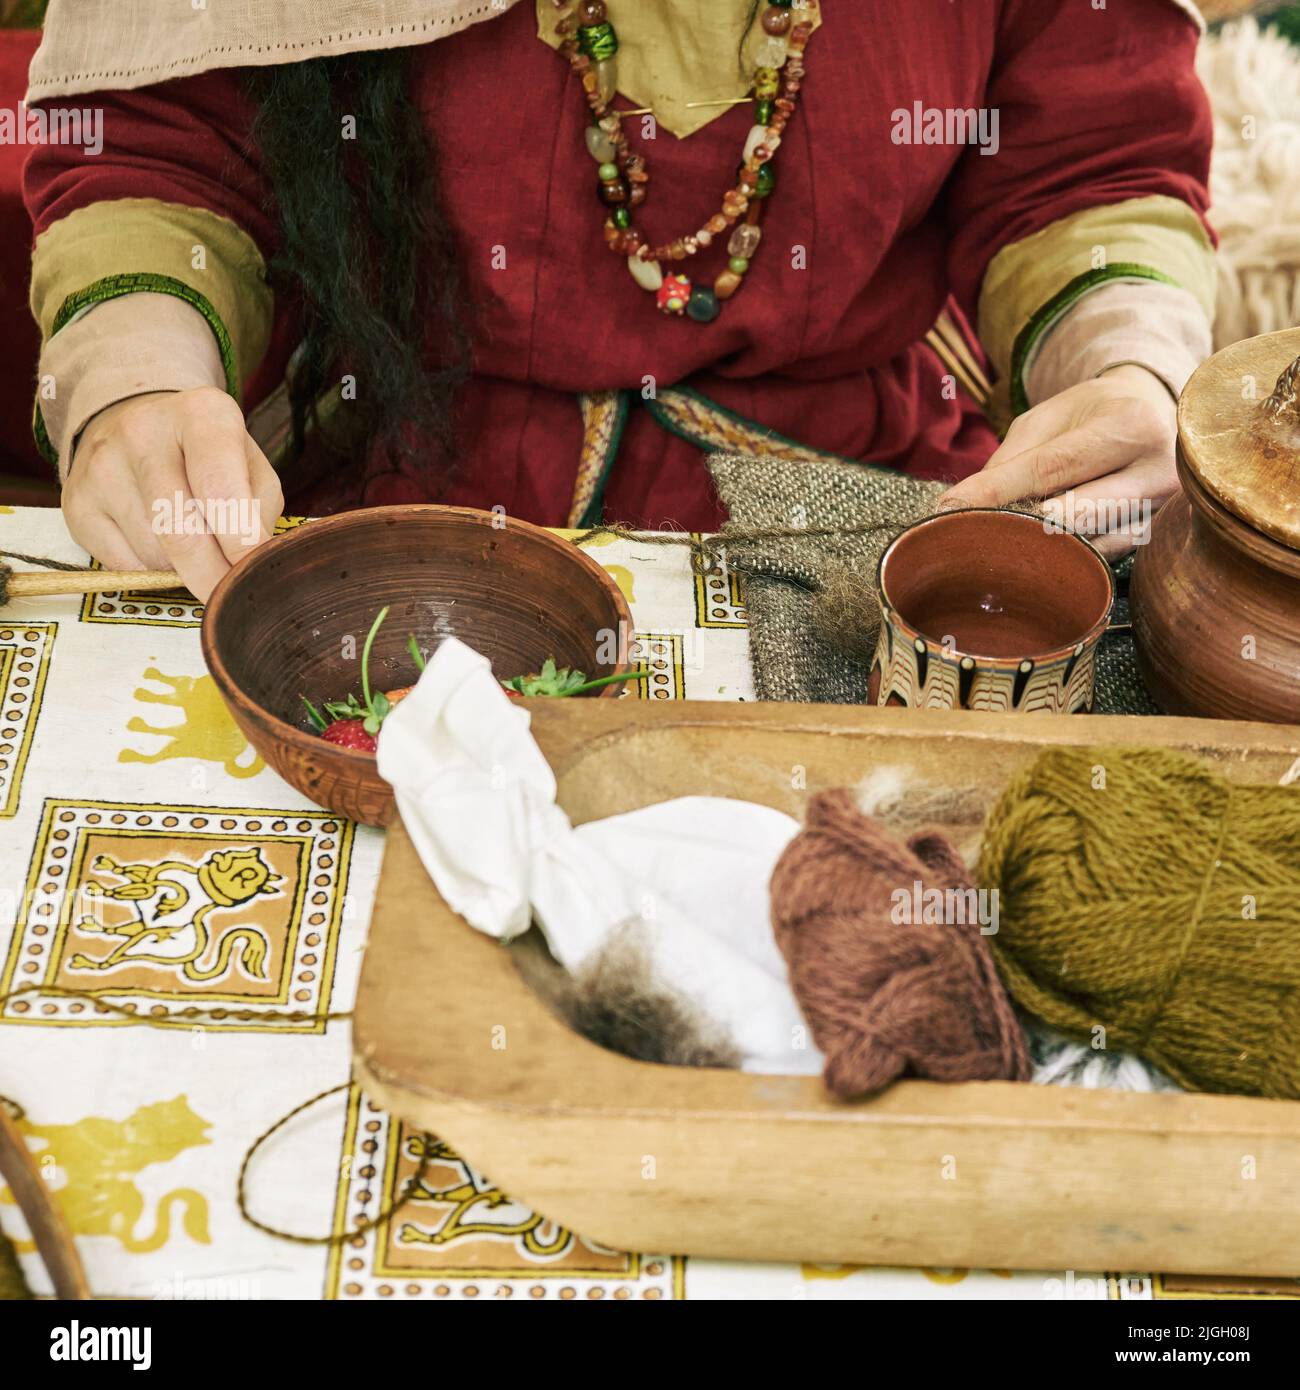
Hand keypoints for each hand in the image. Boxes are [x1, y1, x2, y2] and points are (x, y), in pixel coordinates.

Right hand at [62, 388, 282, 600]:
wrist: (134, 425)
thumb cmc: (209, 455)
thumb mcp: (251, 467)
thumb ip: (260, 512)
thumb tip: (250, 567)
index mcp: (203, 415)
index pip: (222, 493)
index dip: (242, 546)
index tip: (252, 576)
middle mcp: (144, 432)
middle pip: (182, 532)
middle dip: (213, 577)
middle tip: (230, 596)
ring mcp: (102, 466)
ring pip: (154, 555)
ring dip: (182, 569)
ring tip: (192, 544)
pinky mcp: (76, 502)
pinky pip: (124, 565)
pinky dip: (151, 570)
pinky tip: (158, 542)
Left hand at [936, 365, 1178, 557]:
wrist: (1153, 414)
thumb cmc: (1090, 414)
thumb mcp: (1048, 418)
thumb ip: (1012, 459)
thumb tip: (964, 506)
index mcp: (1131, 425)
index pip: (1050, 468)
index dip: (996, 491)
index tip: (951, 508)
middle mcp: (1157, 469)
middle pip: (1073, 515)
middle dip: (1017, 525)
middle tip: (972, 531)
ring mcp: (1162, 509)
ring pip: (1086, 542)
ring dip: (1040, 544)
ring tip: (1007, 534)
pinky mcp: (1156, 535)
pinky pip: (1101, 555)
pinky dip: (1067, 553)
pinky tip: (1045, 544)